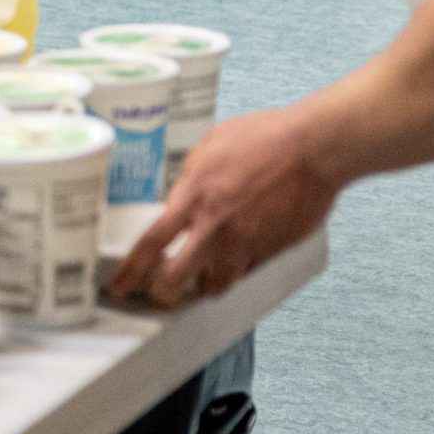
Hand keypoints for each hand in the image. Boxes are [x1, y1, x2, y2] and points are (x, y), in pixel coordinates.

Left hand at [109, 108, 342, 307]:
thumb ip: (192, 175)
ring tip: (201, 282)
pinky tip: (237, 266)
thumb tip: (181, 192)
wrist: (314, 147)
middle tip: (158, 296)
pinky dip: (240, 274)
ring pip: (216, 285)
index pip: (151, 243)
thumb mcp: (211, 146)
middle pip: (175, 278)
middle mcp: (216, 226)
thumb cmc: (265, 137)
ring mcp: (246, 242)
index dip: (131, 271)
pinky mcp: (274, 250)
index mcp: (194, 197)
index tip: (119, 287)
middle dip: (161, 294)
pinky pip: (249, 274)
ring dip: (205, 286)